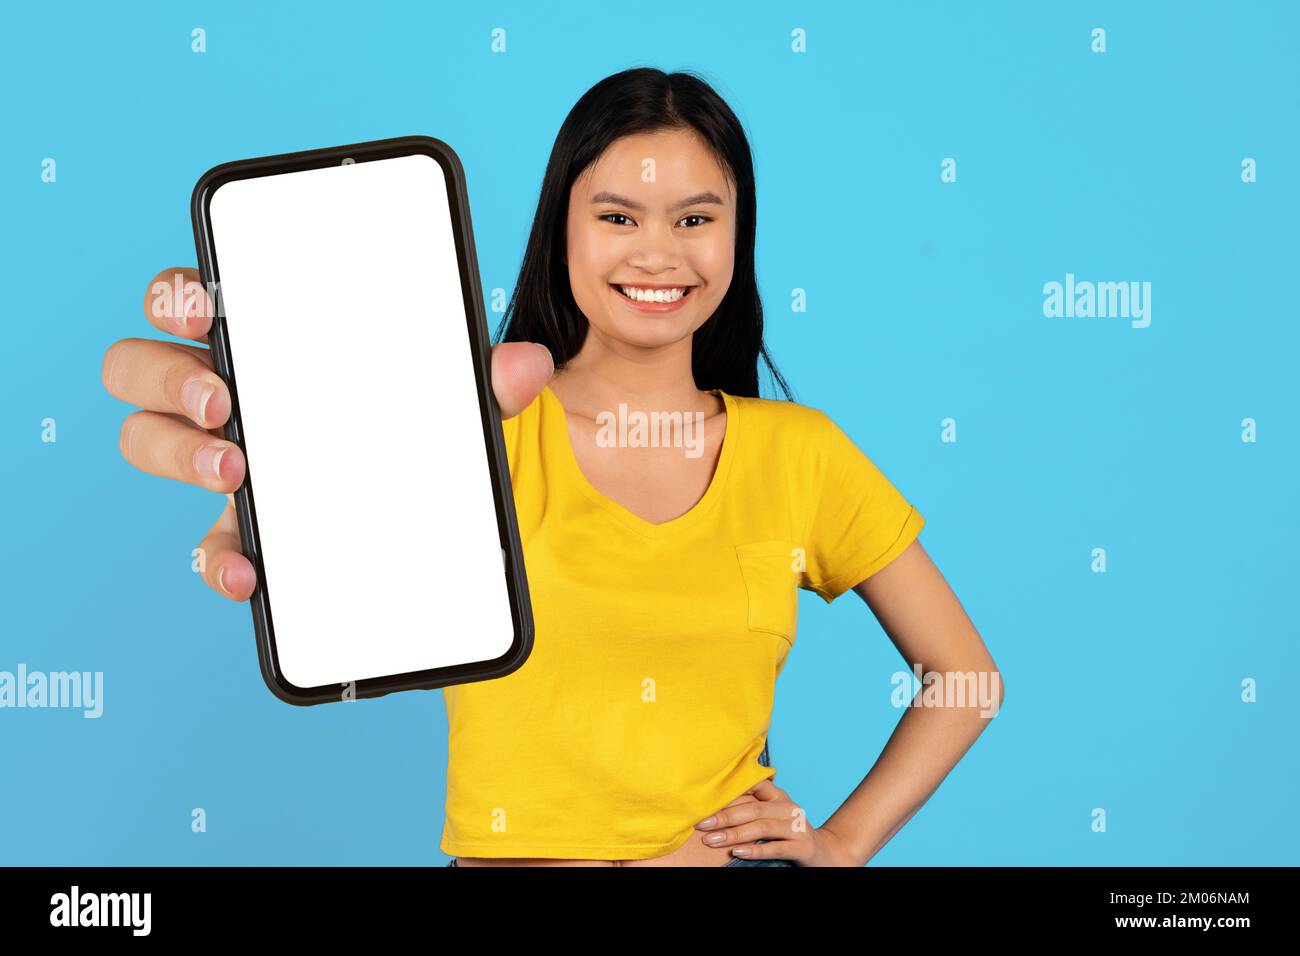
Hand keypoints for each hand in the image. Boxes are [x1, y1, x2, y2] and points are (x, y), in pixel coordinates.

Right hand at [102, 266, 553, 602]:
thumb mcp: (445, 396)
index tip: (203, 308)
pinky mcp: (244, 529)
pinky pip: (206, 543)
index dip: (174, 296)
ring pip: (147, 441)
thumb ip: (481, 377)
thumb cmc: (410, 421)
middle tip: (225, 398)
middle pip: (139, 366)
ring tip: (236, 468)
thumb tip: (528, 363)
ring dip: (176, 452)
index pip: (187, 299)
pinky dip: (218, 560)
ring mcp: (225, 461)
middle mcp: (226, 394)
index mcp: (264, 343)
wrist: (421, 507)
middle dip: (166, 375)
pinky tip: (251, 574)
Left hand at [694, 778, 861, 865]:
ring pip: (762, 827)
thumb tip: (713, 808)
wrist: (825, 853)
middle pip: (753, 809)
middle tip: (701, 824)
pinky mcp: (803, 846)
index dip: (728, 793)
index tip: (703, 800)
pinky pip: (776, 847)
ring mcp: (797, 826)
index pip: (752, 787)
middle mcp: (789, 807)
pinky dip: (756, 849)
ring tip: (712, 840)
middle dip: (724, 816)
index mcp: (779, 797)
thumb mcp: (771, 817)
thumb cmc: (788, 834)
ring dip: (735, 834)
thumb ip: (750, 809)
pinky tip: (738, 853)